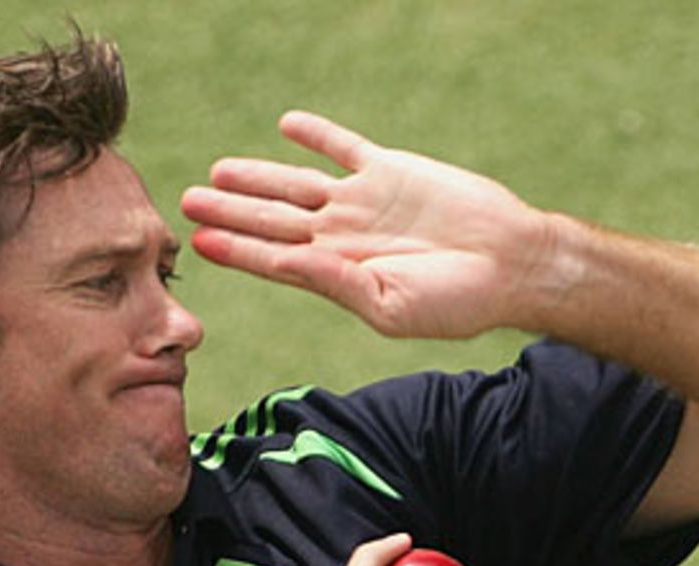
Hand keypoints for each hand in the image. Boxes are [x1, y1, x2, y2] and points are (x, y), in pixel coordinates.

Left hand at [180, 112, 551, 339]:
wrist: (511, 263)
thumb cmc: (458, 301)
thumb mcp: (392, 307)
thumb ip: (340, 284)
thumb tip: (294, 263)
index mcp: (339, 275)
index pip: (274, 260)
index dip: (236, 249)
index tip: (199, 240)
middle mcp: (343, 238)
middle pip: (275, 220)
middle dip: (231, 210)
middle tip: (188, 199)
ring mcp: (364, 202)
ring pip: (297, 185)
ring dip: (258, 177)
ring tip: (219, 170)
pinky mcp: (390, 171)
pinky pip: (345, 149)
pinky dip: (318, 136)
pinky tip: (287, 126)